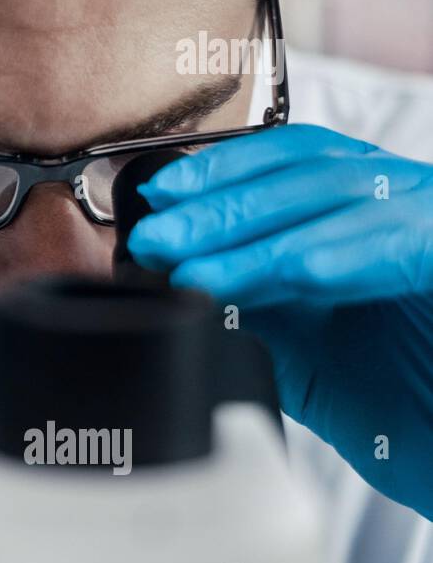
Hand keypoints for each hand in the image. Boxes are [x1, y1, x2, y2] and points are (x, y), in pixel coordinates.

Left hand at [128, 124, 432, 519]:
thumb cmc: (396, 401)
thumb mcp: (300, 344)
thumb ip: (247, 299)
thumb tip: (170, 270)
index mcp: (369, 207)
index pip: (293, 161)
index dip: (223, 170)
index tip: (159, 196)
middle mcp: (409, 203)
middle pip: (308, 177)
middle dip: (220, 209)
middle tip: (155, 239)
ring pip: (346, 204)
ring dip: (260, 239)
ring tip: (193, 271)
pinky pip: (406, 246)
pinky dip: (345, 256)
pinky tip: (295, 275)